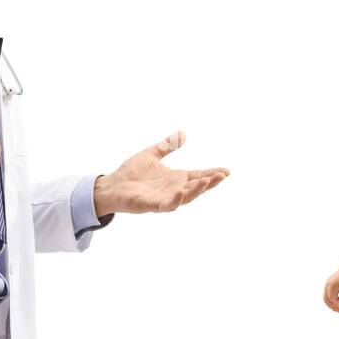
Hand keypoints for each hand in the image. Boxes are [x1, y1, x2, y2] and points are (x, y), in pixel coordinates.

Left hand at [91, 131, 228, 215]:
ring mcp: (163, 198)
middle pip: (196, 188)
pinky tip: (180, 193)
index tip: (227, 170)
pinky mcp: (151, 205)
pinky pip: (166, 205)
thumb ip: (167, 146)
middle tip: (222, 175)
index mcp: (175, 178)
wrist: (111, 185)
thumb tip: (183, 133)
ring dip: (196, 191)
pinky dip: (174, 200)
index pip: (198, 175)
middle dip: (210, 183)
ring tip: (206, 182)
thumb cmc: (131, 172)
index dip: (212, 174)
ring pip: (185, 198)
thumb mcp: (151, 154)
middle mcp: (173, 189)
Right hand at [323, 264, 338, 313]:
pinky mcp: (334, 285)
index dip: (337, 304)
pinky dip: (336, 299)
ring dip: (335, 304)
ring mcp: (330, 285)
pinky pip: (332, 295)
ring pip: (329, 298)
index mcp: (330, 286)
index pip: (331, 299)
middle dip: (333, 307)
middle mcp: (328, 285)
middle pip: (326, 299)